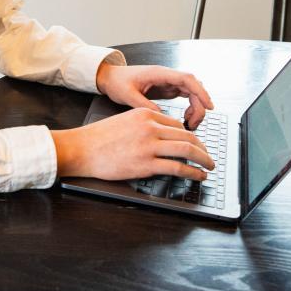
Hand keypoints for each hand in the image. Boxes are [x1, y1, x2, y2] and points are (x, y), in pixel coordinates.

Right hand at [52, 108, 214, 180]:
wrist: (82, 149)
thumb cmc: (98, 138)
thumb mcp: (124, 122)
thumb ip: (144, 126)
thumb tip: (163, 138)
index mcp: (144, 115)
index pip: (177, 125)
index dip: (191, 137)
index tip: (196, 145)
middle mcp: (150, 128)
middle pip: (187, 136)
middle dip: (203, 148)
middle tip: (208, 157)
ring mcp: (149, 146)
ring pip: (187, 150)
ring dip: (203, 160)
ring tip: (208, 167)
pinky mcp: (146, 164)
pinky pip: (178, 167)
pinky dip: (193, 172)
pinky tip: (197, 175)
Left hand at [95, 63, 213, 129]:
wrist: (109, 78)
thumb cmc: (117, 82)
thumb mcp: (128, 95)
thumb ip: (144, 105)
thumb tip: (161, 116)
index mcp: (159, 74)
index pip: (187, 79)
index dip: (200, 92)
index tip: (208, 105)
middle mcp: (166, 76)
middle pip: (193, 87)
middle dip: (200, 104)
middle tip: (195, 123)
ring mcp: (168, 82)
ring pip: (192, 92)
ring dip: (196, 107)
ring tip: (190, 123)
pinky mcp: (167, 89)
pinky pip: (186, 96)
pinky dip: (190, 108)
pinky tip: (185, 119)